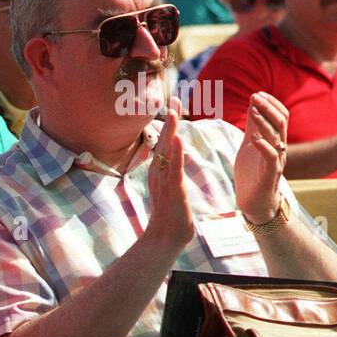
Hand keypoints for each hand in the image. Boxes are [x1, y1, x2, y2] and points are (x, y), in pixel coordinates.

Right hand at [145, 96, 194, 250]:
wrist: (166, 237)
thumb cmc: (172, 216)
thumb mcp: (172, 190)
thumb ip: (172, 174)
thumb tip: (175, 161)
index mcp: (161, 172)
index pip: (165, 143)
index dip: (170, 125)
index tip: (175, 106)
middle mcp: (159, 173)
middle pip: (163, 142)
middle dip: (170, 121)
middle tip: (174, 99)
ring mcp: (164, 180)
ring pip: (166, 151)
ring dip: (170, 131)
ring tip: (174, 112)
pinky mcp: (172, 189)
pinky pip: (173, 168)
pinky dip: (174, 153)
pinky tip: (176, 139)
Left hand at [235, 91, 287, 223]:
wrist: (253, 202)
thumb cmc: (252, 172)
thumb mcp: (249, 144)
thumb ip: (252, 126)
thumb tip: (252, 104)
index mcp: (275, 140)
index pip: (280, 116)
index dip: (271, 103)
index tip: (257, 93)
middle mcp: (279, 149)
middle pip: (281, 122)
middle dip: (269, 108)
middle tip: (255, 96)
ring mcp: (276, 161)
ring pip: (276, 137)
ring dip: (263, 122)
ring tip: (253, 110)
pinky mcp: (269, 174)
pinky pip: (270, 158)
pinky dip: (263, 147)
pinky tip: (253, 138)